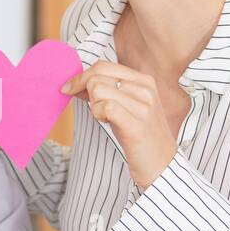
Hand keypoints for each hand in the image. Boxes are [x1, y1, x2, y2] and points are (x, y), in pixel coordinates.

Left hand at [62, 61, 178, 188]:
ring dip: (94, 106)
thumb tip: (75, 83)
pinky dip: (98, 114)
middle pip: (97, 77)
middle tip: (96, 110)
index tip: (68, 88)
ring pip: (98, 90)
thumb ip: (105, 91)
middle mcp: (145, 89)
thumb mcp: (125, 106)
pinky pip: (105, 106)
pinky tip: (106, 122)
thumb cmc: (139, 136)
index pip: (103, 66)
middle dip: (86, 93)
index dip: (81, 76)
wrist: (161, 163)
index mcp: (143, 80)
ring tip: (106, 118)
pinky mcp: (136, 124)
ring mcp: (143, 106)